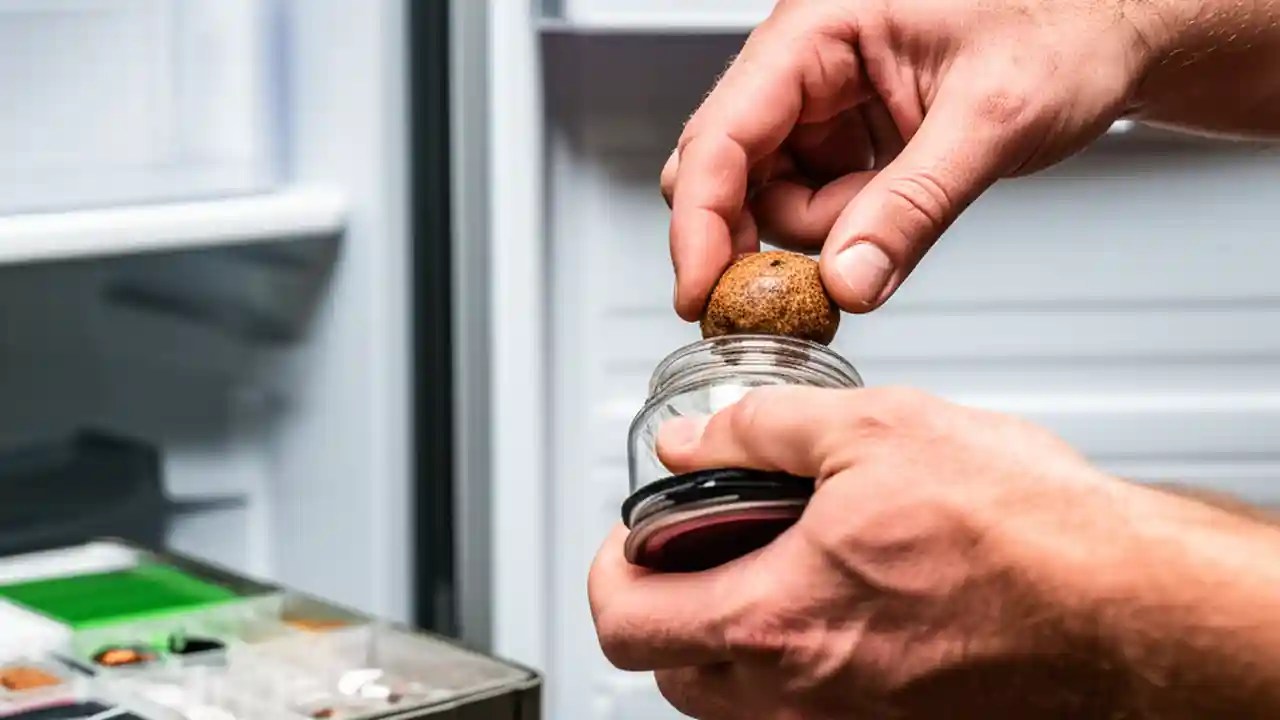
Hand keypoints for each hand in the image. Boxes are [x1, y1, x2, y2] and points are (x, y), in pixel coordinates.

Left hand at [589, 386, 1279, 718]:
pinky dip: (789, 659)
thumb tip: (694, 438)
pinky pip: (800, 711)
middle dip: (663, 604)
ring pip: (731, 700)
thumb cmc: (1027, 532)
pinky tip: (838, 600)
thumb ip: (760, 431)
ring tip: (771, 563)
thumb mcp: (877, 430)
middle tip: (694, 547)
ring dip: (723, 633)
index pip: (625, 623)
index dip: (609, 570)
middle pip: (670, 672)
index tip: (630, 538)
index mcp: (778, 622)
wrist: (1127, 609)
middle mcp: (802, 698)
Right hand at [662, 0, 1156, 318]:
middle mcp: (806, 58)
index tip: (701, 294)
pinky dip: (842, 225)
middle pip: (727, 168)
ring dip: (817, 231)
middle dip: (755, 234)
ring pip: (767, 193)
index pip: (723, 133)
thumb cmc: (1066, 27)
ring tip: (896, 207)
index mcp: (819, 27)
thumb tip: (847, 283)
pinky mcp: (842, 129)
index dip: (700, 221)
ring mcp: (821, 96)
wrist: (1112, 29)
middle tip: (793, 289)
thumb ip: (914, 206)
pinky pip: (810, 196)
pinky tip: (891, 206)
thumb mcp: (993, 119)